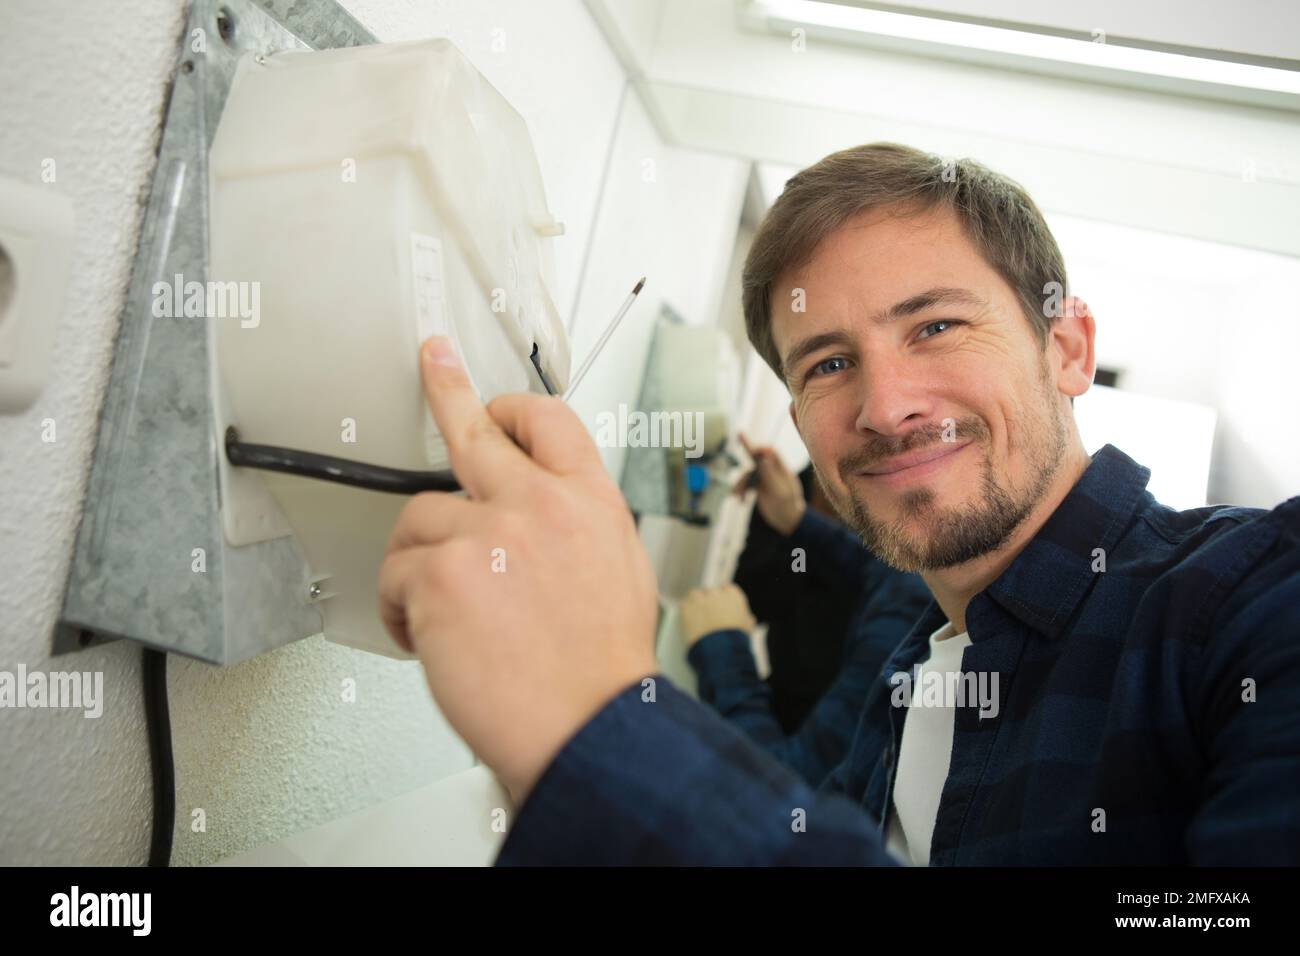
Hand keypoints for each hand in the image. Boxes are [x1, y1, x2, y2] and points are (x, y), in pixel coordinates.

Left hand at [378, 337, 658, 805]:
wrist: (589, 728)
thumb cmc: (601, 672)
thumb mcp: (619, 577)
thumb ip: (576, 533)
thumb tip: (542, 527)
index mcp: (589, 504)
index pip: (551, 425)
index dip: (516, 404)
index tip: (496, 397)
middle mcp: (540, 505)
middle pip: (478, 431)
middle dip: (449, 389)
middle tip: (433, 362)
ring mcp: (488, 533)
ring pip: (419, 520)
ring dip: (418, 564)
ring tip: (437, 613)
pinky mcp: (442, 573)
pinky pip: (395, 574)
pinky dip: (400, 609)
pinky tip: (426, 637)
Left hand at [679, 585, 756, 647]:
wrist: (721, 649)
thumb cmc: (736, 640)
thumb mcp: (747, 628)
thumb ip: (746, 619)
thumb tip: (748, 619)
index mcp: (733, 596)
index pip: (727, 589)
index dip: (723, 598)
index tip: (720, 605)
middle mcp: (716, 594)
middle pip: (710, 592)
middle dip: (709, 601)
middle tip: (707, 614)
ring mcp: (700, 599)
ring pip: (695, 594)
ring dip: (695, 602)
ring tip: (696, 616)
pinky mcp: (686, 608)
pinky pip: (684, 604)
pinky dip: (685, 611)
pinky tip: (688, 621)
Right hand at [732, 432, 805, 534]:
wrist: (788, 521)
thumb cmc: (789, 507)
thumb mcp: (780, 492)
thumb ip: (771, 475)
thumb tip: (763, 458)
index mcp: (781, 469)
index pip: (771, 452)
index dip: (762, 448)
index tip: (754, 449)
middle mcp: (772, 471)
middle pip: (757, 457)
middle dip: (747, 447)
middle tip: (739, 433)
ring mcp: (765, 478)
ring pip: (748, 474)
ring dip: (740, 484)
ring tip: (736, 495)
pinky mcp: (759, 487)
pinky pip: (746, 484)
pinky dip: (742, 491)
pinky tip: (740, 501)